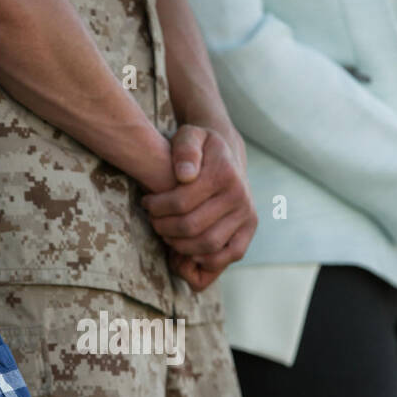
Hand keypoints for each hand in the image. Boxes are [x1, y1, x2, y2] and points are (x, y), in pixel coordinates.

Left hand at [141, 125, 256, 291]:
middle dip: (164, 228)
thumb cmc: (201, 150)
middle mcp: (240, 196)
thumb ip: (185, 148)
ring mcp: (247, 215)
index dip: (156, 208)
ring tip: (166, 235)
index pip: (181, 202)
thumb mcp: (190, 135)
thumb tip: (184, 174)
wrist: (228, 156)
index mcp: (224, 173)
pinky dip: (205, 260)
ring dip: (179, 246)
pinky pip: (228, 256)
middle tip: (153, 222)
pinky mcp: (250, 230)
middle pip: (192, 227)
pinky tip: (186, 250)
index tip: (146, 203)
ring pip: (208, 245)